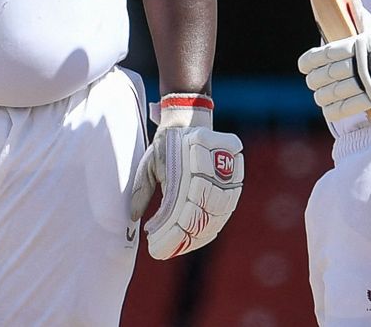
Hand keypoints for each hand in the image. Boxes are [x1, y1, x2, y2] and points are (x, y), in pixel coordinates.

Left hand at [129, 93, 243, 258]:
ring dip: (198, 236)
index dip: (170, 232)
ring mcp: (229, 175)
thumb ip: (143, 189)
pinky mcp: (235, 179)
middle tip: (164, 250)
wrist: (190, 119)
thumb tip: (134, 218)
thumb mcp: (150, 162)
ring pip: (217, 217)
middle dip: (183, 238)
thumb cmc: (168, 143)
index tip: (155, 245)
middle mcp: (214, 169)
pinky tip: (197, 237)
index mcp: (191, 165)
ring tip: (179, 247)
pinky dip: (211, 226)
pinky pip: (226, 210)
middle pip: (202, 216)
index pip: (183, 208)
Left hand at [297, 27, 370, 122]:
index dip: (311, 61)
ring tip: (319, 96)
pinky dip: (335, 109)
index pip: (327, 53)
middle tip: (312, 82)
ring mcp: (367, 81)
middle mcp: (360, 62)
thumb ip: (361, 18)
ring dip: (322, 95)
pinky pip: (349, 106)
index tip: (302, 66)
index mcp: (357, 44)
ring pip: (335, 91)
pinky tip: (327, 109)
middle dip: (315, 80)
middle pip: (328, 74)